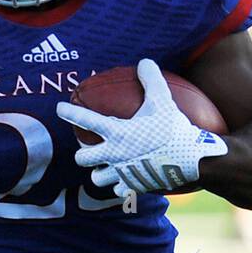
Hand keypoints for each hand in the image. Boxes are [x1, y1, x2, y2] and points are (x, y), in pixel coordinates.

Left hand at [57, 58, 227, 197]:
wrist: (191, 161)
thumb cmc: (175, 129)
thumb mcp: (164, 101)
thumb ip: (152, 80)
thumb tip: (144, 62)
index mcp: (117, 132)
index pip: (86, 120)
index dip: (70, 112)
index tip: (60, 108)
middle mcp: (114, 154)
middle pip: (82, 159)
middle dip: (83, 155)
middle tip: (89, 149)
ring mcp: (122, 173)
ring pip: (96, 179)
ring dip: (99, 173)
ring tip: (106, 168)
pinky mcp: (133, 187)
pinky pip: (118, 190)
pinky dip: (119, 186)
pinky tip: (125, 180)